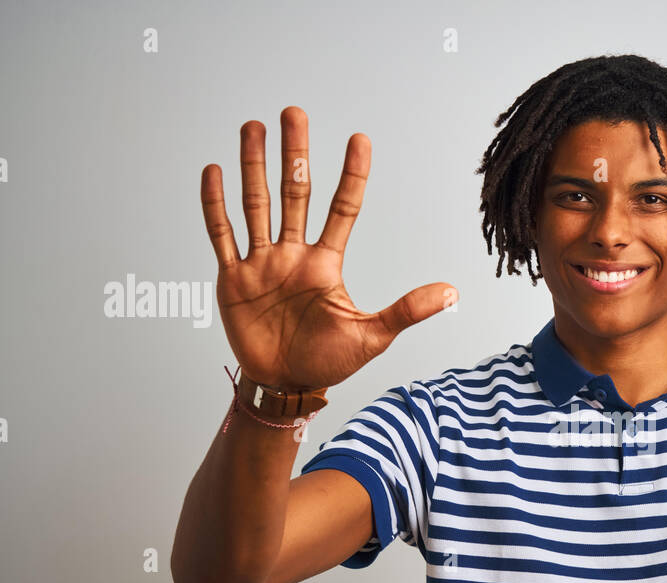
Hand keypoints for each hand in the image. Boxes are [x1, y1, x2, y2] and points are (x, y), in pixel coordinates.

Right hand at [201, 106, 455, 390]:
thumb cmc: (328, 362)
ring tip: (253, 127)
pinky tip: (214, 171)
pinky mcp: (233, 280)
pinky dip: (215, 205)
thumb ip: (407, 310)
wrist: (286, 386)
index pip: (342, 209)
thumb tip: (452, 293)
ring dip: (254, 166)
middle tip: (294, 112)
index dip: (352, 175)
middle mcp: (293, 255)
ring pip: (257, 205)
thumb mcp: (373, 335)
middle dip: (294, 153)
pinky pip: (222, 236)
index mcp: (325, 264)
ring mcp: (261, 264)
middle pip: (294, 193)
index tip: (359, 139)